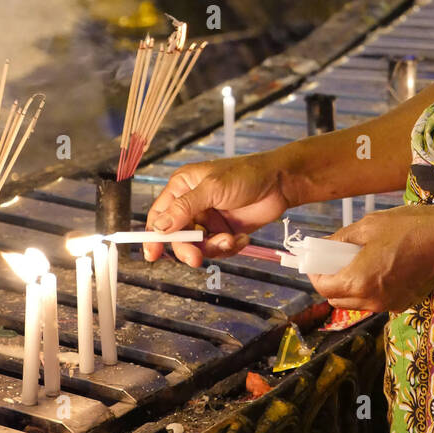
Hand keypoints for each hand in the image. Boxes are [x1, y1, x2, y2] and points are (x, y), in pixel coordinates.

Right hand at [144, 154, 290, 265]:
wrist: (281, 183)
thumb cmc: (247, 174)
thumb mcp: (213, 188)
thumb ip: (185, 208)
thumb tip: (158, 227)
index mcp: (183, 186)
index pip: (159, 215)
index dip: (154, 235)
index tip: (152, 254)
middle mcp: (193, 203)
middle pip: (178, 235)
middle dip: (188, 247)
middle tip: (196, 257)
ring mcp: (209, 218)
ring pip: (199, 246)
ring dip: (214, 247)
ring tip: (230, 239)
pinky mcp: (225, 230)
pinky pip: (218, 248)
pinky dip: (229, 246)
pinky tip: (243, 237)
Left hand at [307, 204, 433, 312]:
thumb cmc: (409, 227)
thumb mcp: (369, 225)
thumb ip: (341, 239)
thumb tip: (323, 246)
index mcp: (359, 281)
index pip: (323, 286)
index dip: (315, 271)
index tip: (316, 258)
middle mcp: (372, 300)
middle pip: (336, 299)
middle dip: (330, 280)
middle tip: (334, 258)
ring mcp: (389, 305)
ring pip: (356, 302)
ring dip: (349, 286)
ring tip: (357, 260)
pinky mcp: (403, 304)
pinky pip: (375, 301)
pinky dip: (369, 289)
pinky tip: (379, 266)